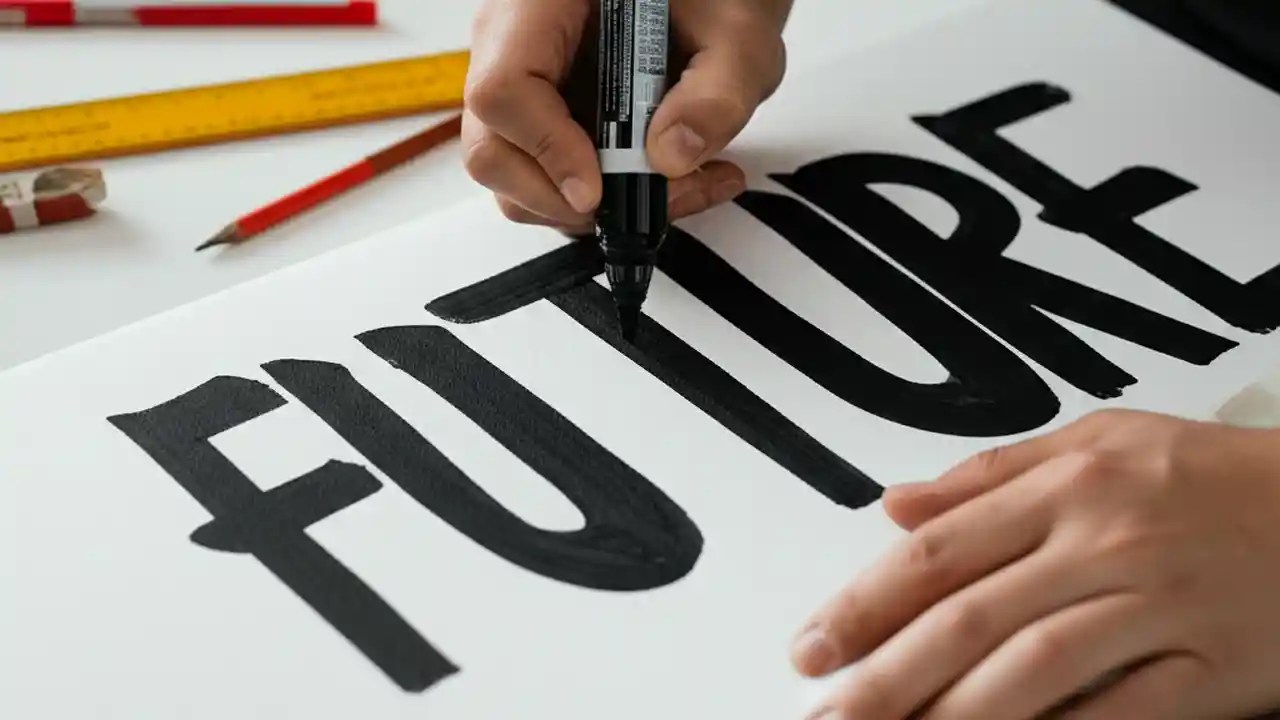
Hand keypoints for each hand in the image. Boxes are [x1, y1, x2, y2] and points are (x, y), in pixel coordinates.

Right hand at [461, 0, 791, 233]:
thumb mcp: (738, 30)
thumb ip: (718, 93)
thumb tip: (670, 159)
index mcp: (538, 2)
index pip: (503, 88)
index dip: (546, 148)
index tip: (598, 186)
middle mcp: (514, 43)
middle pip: (492, 147)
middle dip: (565, 197)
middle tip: (645, 202)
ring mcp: (526, 85)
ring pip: (517, 175)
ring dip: (593, 208)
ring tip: (682, 188)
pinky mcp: (547, 118)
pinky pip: (549, 176)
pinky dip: (608, 198)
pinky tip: (676, 182)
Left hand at [791, 409, 1279, 719]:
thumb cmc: (1211, 473)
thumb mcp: (1101, 442)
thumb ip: (992, 474)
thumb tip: (895, 503)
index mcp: (1067, 486)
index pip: (939, 551)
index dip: (864, 604)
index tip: (811, 646)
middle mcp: (1103, 542)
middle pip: (968, 618)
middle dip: (884, 675)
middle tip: (824, 714)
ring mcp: (1159, 607)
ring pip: (1032, 669)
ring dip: (949, 716)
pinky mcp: (1212, 667)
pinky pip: (1124, 712)